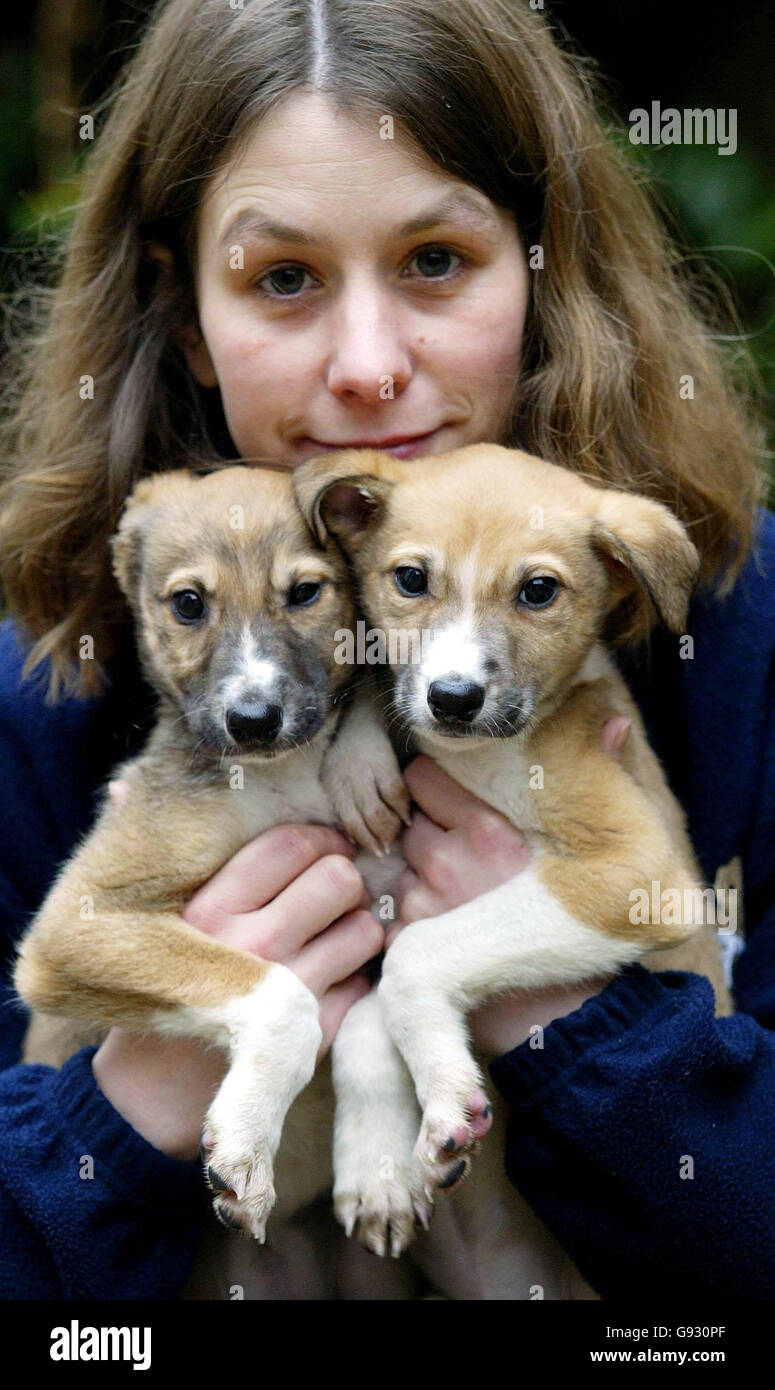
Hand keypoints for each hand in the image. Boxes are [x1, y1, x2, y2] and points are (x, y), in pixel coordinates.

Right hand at [93, 823, 380, 1160]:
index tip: (322, 851)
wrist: (153, 1092)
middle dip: (343, 882)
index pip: (290, 845)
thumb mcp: (144, 921)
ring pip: (365, 929)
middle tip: (332, 895)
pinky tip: (329, 981)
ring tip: (335, 936)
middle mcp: (250, 949)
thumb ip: (151, 854)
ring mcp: (286, 995)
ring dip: (358, 928)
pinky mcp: (311, 1036)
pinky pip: (364, 982)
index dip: (319, 840)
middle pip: (338, 879)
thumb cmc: (156, 988)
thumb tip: (122, 786)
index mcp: (208, 911)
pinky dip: (354, 977)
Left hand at [389, 715, 633, 1056]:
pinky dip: (413, 925)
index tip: (453, 807)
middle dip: (429, 838)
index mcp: (491, 831)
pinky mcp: (409, 948)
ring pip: (399, 871)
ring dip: (420, 882)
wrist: (573, 1019)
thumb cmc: (592, 927)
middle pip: (408, 825)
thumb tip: (612, 719)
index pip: (422, 778)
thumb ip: (597, 776)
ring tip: (462, 904)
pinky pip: (394, 918)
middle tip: (464, 862)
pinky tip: (450, 936)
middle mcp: (450, 864)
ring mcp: (424, 907)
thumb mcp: (603, 848)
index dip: (434, 789)